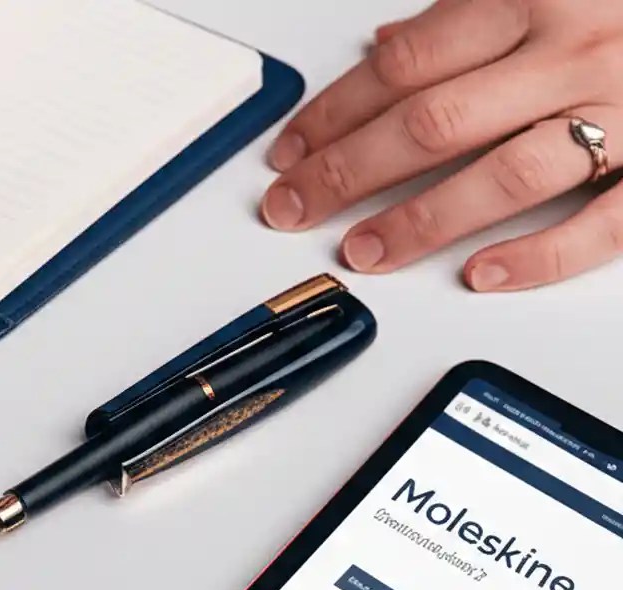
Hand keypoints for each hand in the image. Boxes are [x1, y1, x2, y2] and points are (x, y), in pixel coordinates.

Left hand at [261, 0, 622, 291]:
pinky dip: (538, 255)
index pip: (400, 69)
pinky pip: (603, 222)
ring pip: (502, 176)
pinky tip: (479, 275)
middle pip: (429, 125)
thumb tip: (386, 46)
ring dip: (419, 221)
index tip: (287, 153)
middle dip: (345, 174)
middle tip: (292, 209)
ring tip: (363, 251)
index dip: (331, 115)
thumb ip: (466, 16)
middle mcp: (572, 52)